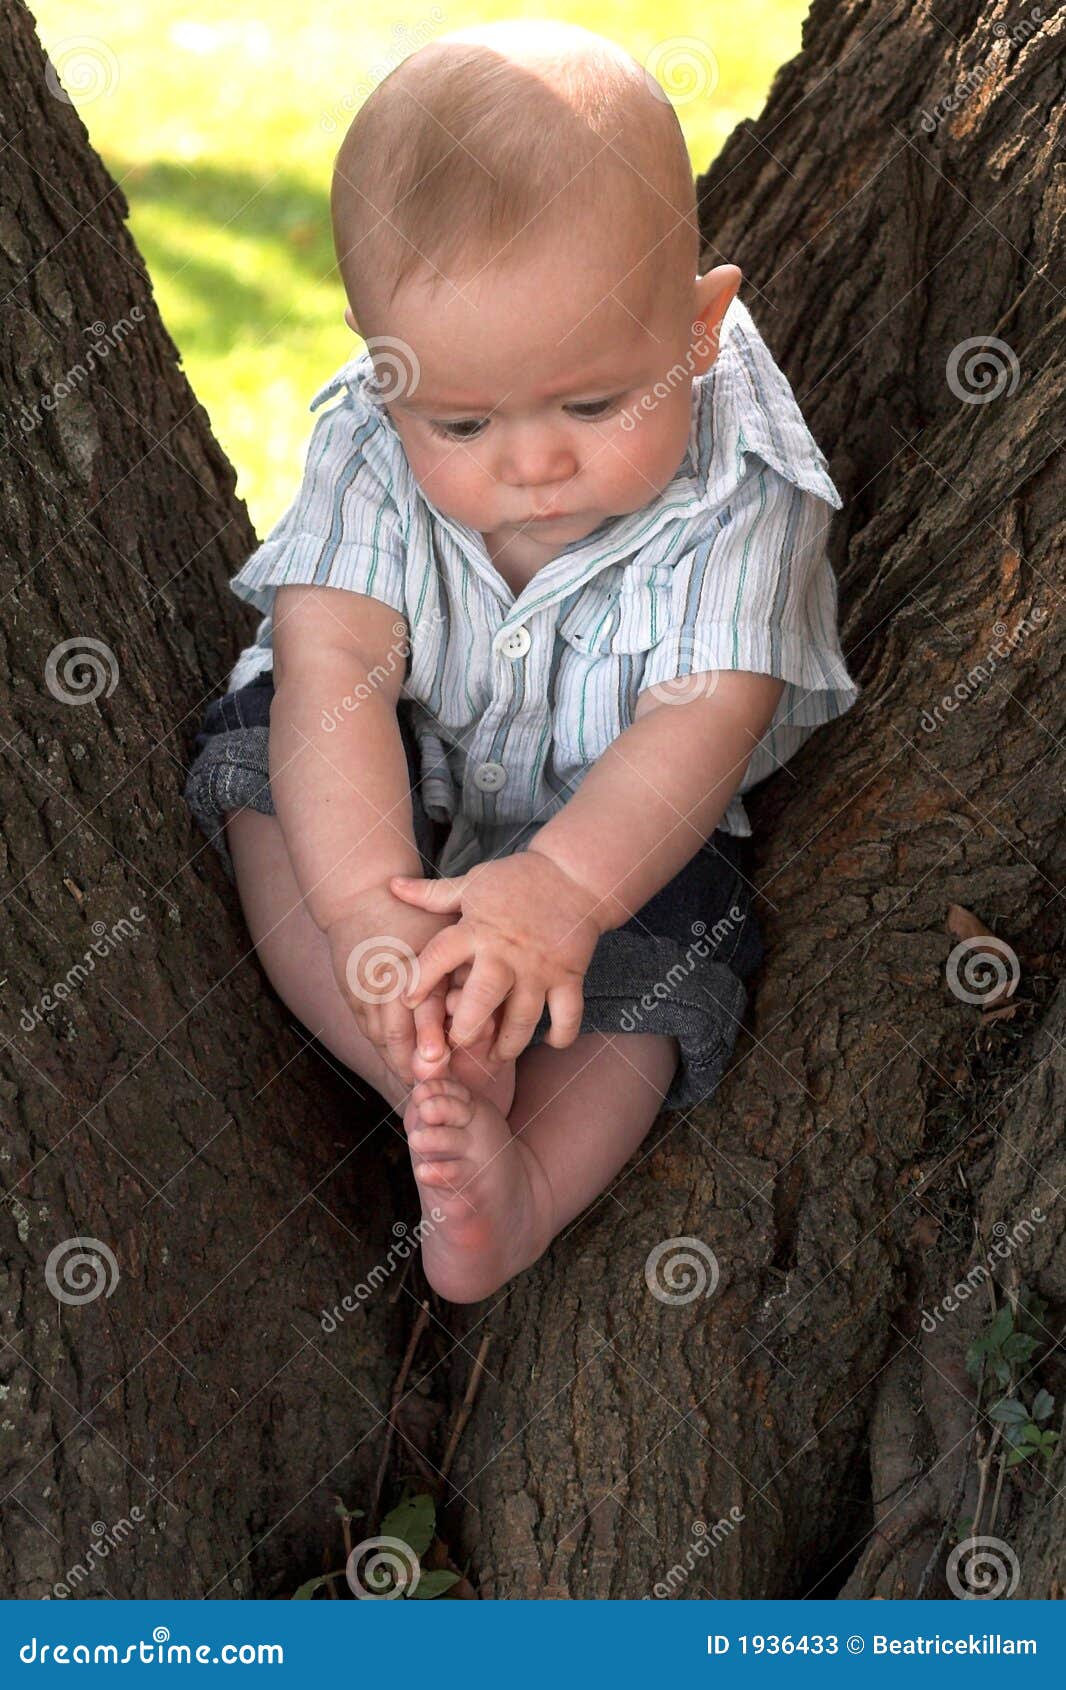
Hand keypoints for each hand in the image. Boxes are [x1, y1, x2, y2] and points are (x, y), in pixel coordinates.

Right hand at [324, 885, 457, 1087]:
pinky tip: (399, 1062)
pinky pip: (367, 1030)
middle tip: (432, 1085)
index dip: (434, 1041)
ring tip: (418, 1082)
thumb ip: (462, 974)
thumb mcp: (443, 937)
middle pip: (396, 1034)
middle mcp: (383, 980)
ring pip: (379, 1038)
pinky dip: (383, 1048)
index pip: (423, 1012)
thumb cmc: (416, 917)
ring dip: (397, 1061)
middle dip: (413, 1064)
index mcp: (410, 965)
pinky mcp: (350, 995)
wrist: (361, 897)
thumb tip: (491, 1012)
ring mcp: (362, 989)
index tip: (445, 1065)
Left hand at [389, 849, 603, 1060]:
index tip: (408, 1003)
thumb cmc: (518, 879)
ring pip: (522, 1019)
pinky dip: (560, 1035)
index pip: (439, 957)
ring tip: (494, 1057)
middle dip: (465, 1031)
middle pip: (481, 1002)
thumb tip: (392, 884)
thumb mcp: (472, 883)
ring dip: (507, 1045)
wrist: (574, 874)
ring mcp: (540, 968)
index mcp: (478, 930)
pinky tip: (547, 1042)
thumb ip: (432, 894)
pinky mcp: (569, 976)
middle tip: (455, 1046)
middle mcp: (507, 953)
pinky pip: (567, 1016)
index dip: (419, 982)